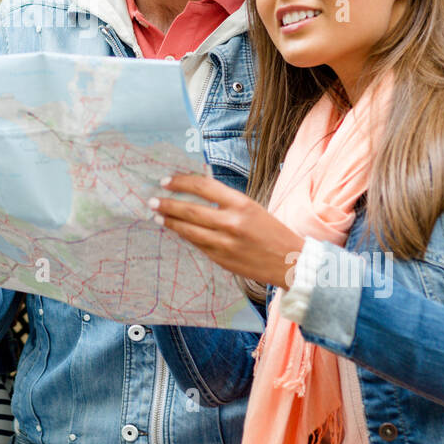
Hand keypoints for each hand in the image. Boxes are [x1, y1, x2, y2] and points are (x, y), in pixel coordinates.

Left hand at [150, 173, 302, 287]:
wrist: (291, 262)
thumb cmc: (272, 232)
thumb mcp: (251, 208)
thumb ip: (225, 200)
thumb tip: (197, 190)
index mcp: (241, 203)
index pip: (203, 186)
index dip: (181, 182)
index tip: (166, 181)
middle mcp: (231, 222)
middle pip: (190, 210)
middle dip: (167, 204)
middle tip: (152, 201)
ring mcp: (225, 243)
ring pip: (189, 230)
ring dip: (171, 223)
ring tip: (158, 217)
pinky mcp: (222, 259)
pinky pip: (197, 245)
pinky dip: (185, 236)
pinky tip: (176, 231)